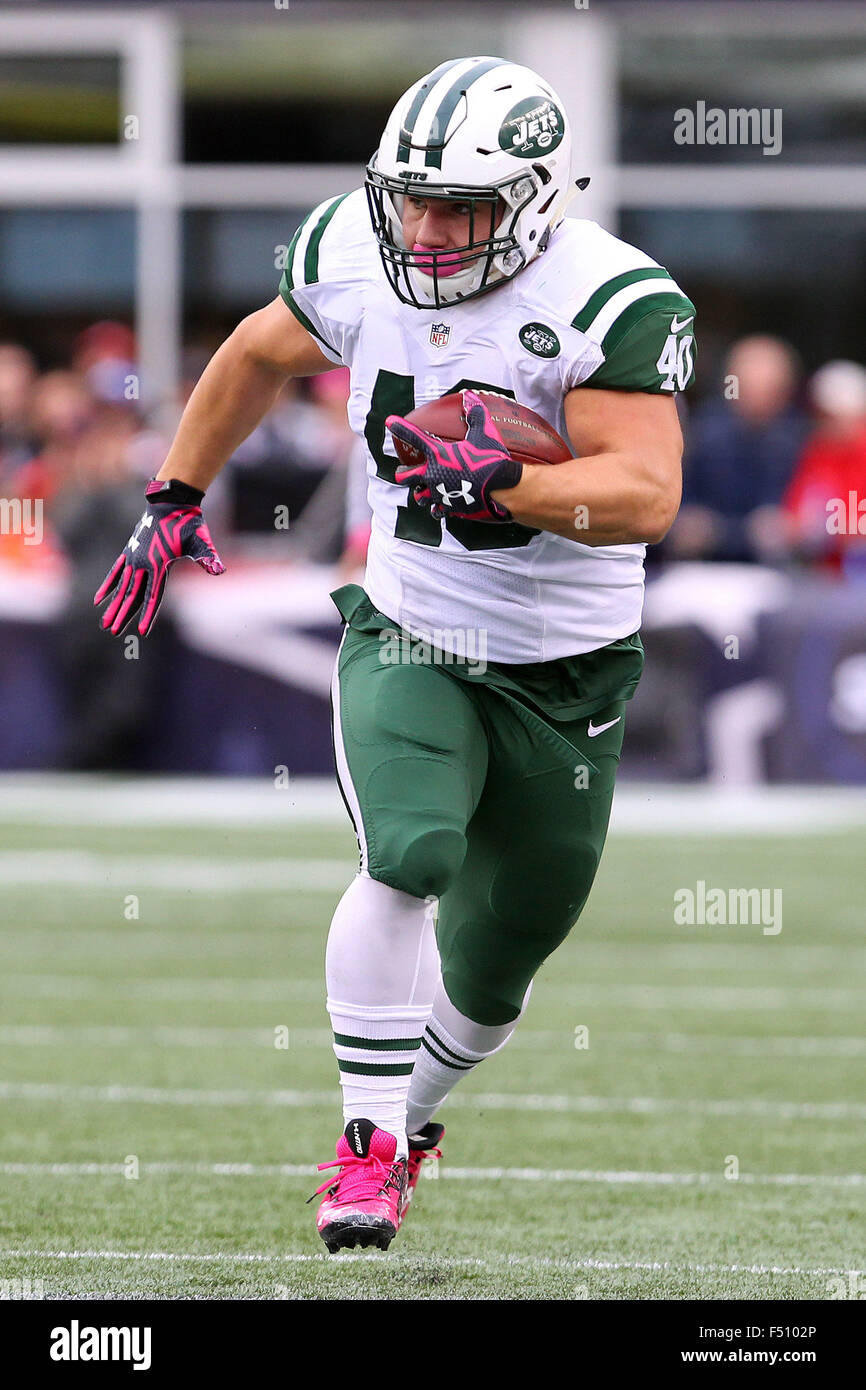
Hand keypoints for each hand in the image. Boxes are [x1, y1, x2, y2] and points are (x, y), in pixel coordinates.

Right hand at [94, 479, 224, 636]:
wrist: (169, 502)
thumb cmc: (187, 523)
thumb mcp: (200, 541)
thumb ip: (207, 557)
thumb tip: (219, 570)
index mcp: (159, 564)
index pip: (153, 595)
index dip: (148, 615)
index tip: (142, 632)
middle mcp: (142, 563)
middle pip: (131, 595)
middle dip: (123, 615)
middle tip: (113, 632)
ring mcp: (133, 558)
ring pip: (121, 588)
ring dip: (113, 606)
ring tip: (104, 623)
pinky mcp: (129, 553)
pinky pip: (115, 573)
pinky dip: (107, 586)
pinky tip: (99, 600)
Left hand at [386, 389, 522, 521]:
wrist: (502, 489)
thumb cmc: (491, 460)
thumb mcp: (484, 434)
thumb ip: (476, 415)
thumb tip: (471, 396)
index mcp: (438, 454)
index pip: (414, 437)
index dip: (400, 428)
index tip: (390, 421)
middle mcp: (433, 475)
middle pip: (405, 477)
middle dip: (403, 474)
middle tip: (403, 472)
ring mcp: (439, 494)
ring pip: (419, 497)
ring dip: (420, 493)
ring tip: (422, 491)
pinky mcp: (449, 508)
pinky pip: (436, 511)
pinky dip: (437, 508)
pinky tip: (439, 507)